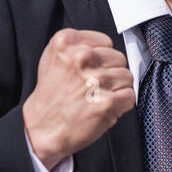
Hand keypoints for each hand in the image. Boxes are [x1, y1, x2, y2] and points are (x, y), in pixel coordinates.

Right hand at [22, 29, 134, 170]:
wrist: (42, 129)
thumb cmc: (51, 96)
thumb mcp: (54, 58)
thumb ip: (78, 46)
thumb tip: (106, 46)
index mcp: (66, 42)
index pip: (106, 42)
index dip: (101, 58)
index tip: (89, 70)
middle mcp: (81, 57)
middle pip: (119, 58)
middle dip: (110, 73)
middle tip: (92, 87)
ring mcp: (95, 79)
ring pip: (127, 77)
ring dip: (116, 89)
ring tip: (95, 98)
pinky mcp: (107, 101)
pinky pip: (130, 96)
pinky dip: (121, 105)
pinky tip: (103, 108)